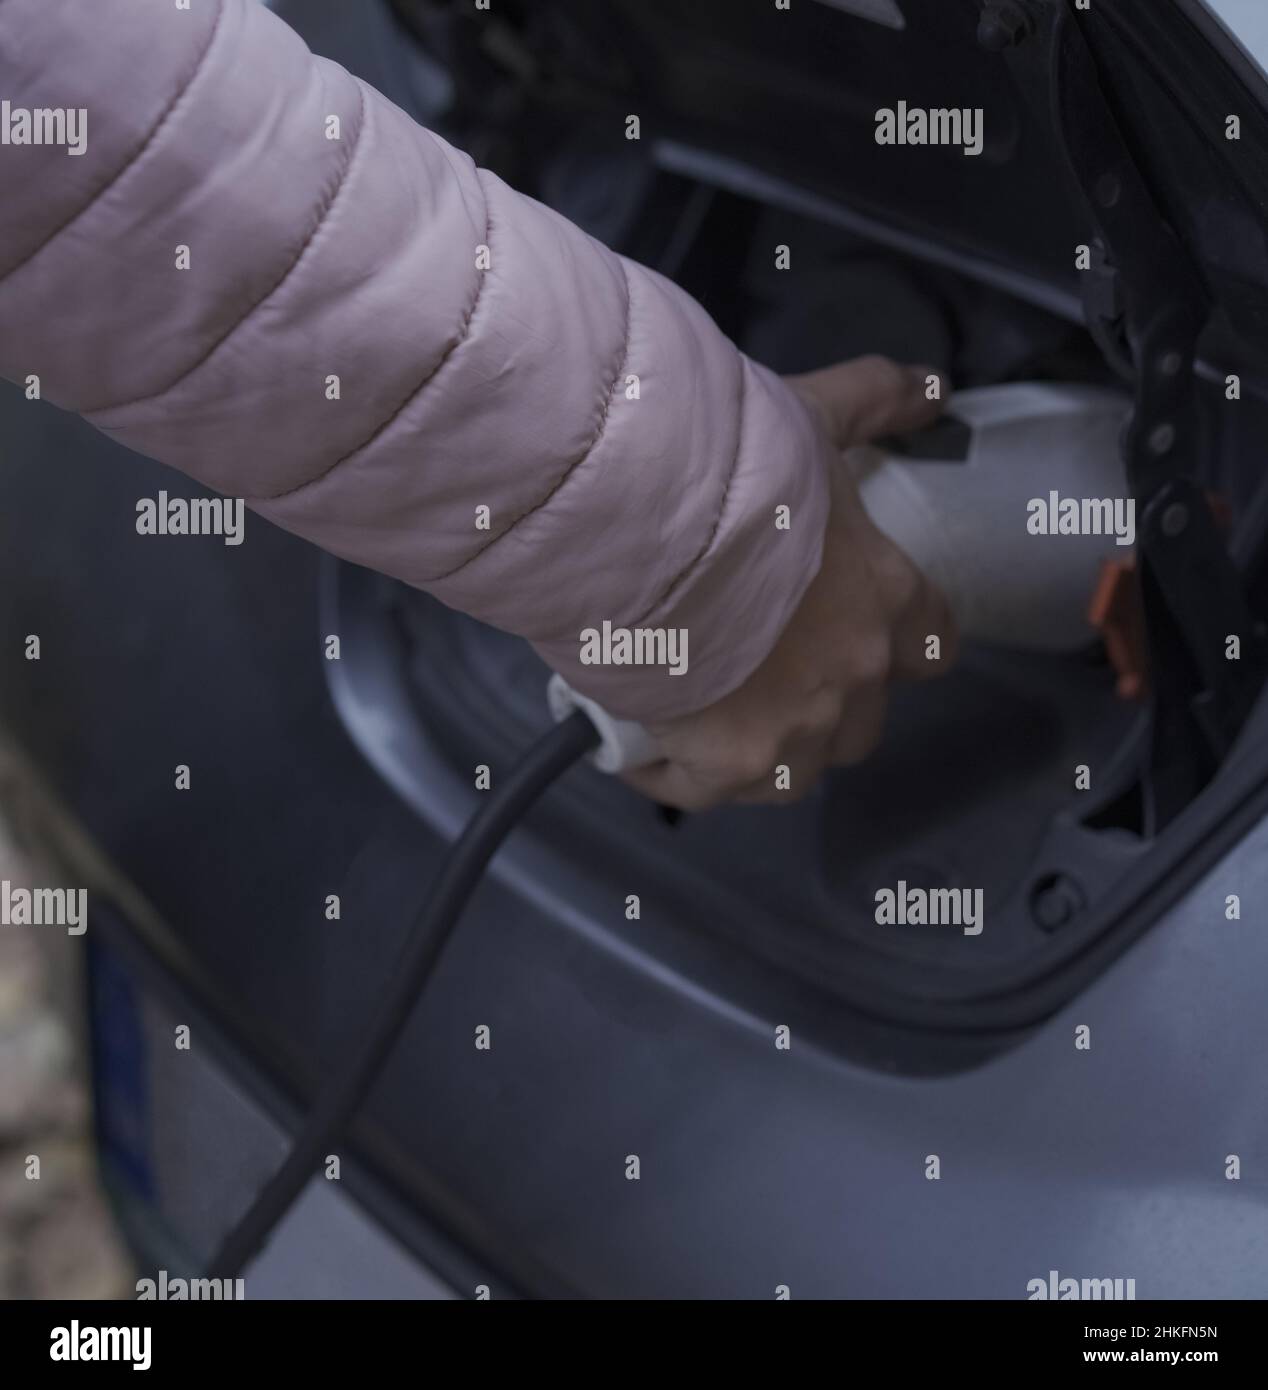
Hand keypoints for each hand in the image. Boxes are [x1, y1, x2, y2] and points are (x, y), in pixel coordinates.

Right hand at [620, 356, 957, 810]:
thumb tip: (931, 385)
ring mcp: (800, 726)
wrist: (641, 522)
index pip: (931, 646)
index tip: (853, 638)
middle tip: (753, 674)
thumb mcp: (806, 416)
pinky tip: (637, 738)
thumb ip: (872, 399)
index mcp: (883, 592)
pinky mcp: (734, 763)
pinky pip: (704, 789)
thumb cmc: (723, 467)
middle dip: (816, 707)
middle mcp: (856, 670)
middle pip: (861, 722)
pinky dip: (671, 771)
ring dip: (748, 748)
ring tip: (690, 711)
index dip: (893, 647)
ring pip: (791, 769)